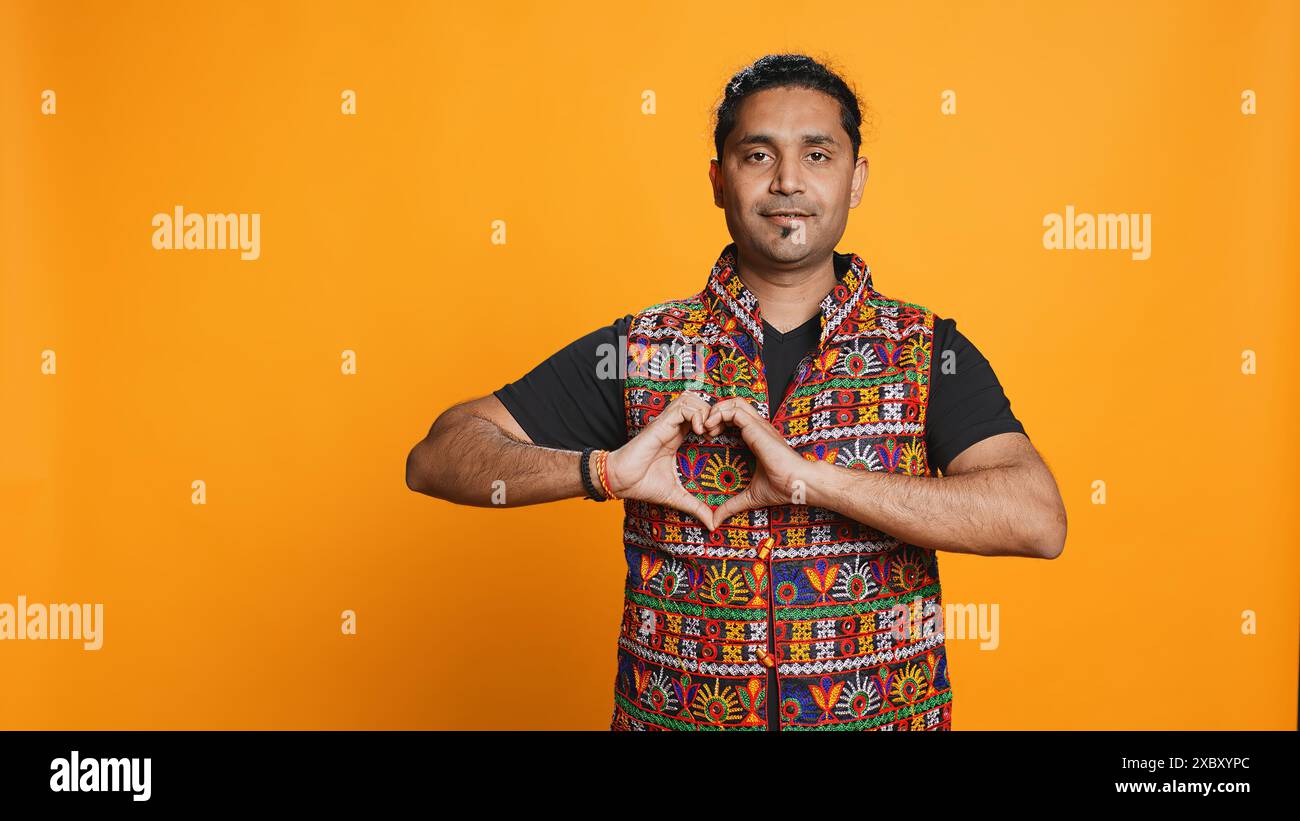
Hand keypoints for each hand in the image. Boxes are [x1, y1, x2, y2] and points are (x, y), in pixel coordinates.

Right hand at [605, 392, 722, 530]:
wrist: (620, 481)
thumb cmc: (642, 485)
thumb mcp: (676, 496)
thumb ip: (695, 506)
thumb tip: (712, 525)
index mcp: (677, 437)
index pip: (700, 417)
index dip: (714, 422)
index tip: (720, 439)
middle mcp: (673, 426)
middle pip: (698, 402)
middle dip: (713, 413)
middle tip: (718, 433)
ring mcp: (666, 423)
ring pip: (691, 400)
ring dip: (705, 411)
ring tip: (709, 431)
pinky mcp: (660, 423)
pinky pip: (682, 407)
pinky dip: (696, 414)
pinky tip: (700, 431)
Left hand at [707, 397, 814, 525]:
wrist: (798, 484)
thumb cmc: (782, 488)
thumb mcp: (749, 497)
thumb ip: (730, 506)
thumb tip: (715, 522)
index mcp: (756, 437)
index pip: (735, 417)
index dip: (719, 421)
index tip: (707, 437)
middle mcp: (757, 427)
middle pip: (733, 404)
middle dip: (715, 412)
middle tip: (704, 430)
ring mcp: (758, 425)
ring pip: (733, 402)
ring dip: (715, 411)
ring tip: (706, 428)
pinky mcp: (757, 427)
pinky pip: (734, 411)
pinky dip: (719, 415)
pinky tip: (711, 429)